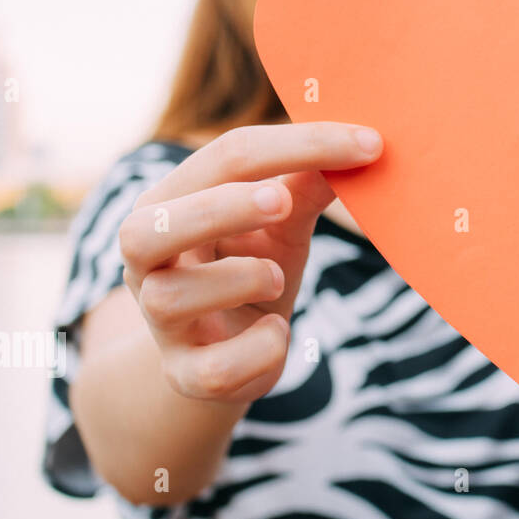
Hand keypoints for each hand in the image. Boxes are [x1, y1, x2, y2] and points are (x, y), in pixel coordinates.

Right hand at [118, 122, 382, 401]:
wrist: (229, 356)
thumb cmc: (253, 271)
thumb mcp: (283, 228)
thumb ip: (306, 191)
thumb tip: (354, 148)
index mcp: (173, 203)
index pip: (225, 157)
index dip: (299, 145)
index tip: (369, 144)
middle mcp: (149, 260)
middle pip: (153, 226)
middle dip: (221, 209)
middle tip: (283, 202)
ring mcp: (160, 322)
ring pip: (170, 298)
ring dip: (240, 280)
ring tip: (278, 278)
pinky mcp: (184, 375)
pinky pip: (213, 368)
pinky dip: (257, 350)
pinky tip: (277, 333)